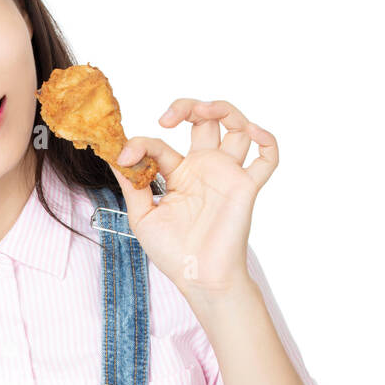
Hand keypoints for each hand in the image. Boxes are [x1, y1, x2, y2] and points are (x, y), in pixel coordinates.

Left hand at [108, 98, 278, 302]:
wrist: (199, 278)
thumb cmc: (173, 253)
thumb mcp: (143, 218)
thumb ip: (132, 187)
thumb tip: (116, 157)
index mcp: (178, 174)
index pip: (159, 144)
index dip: (140, 144)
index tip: (124, 156)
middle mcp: (204, 168)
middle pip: (205, 120)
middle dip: (189, 106)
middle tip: (168, 117)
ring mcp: (226, 175)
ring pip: (237, 127)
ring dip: (223, 109)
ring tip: (204, 110)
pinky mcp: (246, 187)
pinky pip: (268, 157)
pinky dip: (266, 139)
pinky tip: (252, 132)